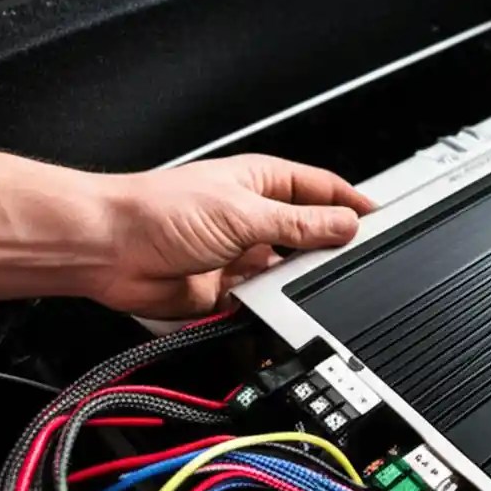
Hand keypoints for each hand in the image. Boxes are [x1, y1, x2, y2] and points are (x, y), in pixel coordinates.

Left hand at [91, 154, 374, 317]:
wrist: (109, 250)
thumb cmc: (159, 211)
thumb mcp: (245, 213)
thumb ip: (300, 224)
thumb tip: (346, 225)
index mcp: (263, 183)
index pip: (323, 190)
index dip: (353, 205)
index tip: (382, 222)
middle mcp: (254, 218)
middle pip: (310, 235)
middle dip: (327, 249)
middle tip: (349, 262)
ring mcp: (241, 254)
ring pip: (287, 273)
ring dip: (293, 282)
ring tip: (298, 284)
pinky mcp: (227, 290)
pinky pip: (261, 302)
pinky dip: (267, 307)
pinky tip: (268, 304)